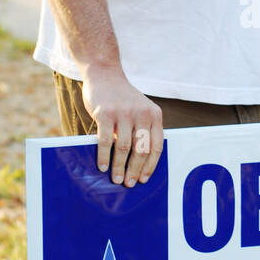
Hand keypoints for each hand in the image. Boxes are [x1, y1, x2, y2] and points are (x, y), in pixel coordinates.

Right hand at [81, 64, 163, 185]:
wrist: (104, 74)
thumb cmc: (122, 98)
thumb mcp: (140, 110)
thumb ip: (143, 130)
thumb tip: (140, 163)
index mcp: (154, 115)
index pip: (156, 146)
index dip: (150, 166)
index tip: (144, 179)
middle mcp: (142, 114)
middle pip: (141, 150)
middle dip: (135, 170)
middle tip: (129, 184)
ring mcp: (123, 113)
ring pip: (124, 148)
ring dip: (119, 167)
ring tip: (116, 179)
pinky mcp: (105, 113)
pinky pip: (105, 141)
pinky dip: (104, 156)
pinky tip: (102, 166)